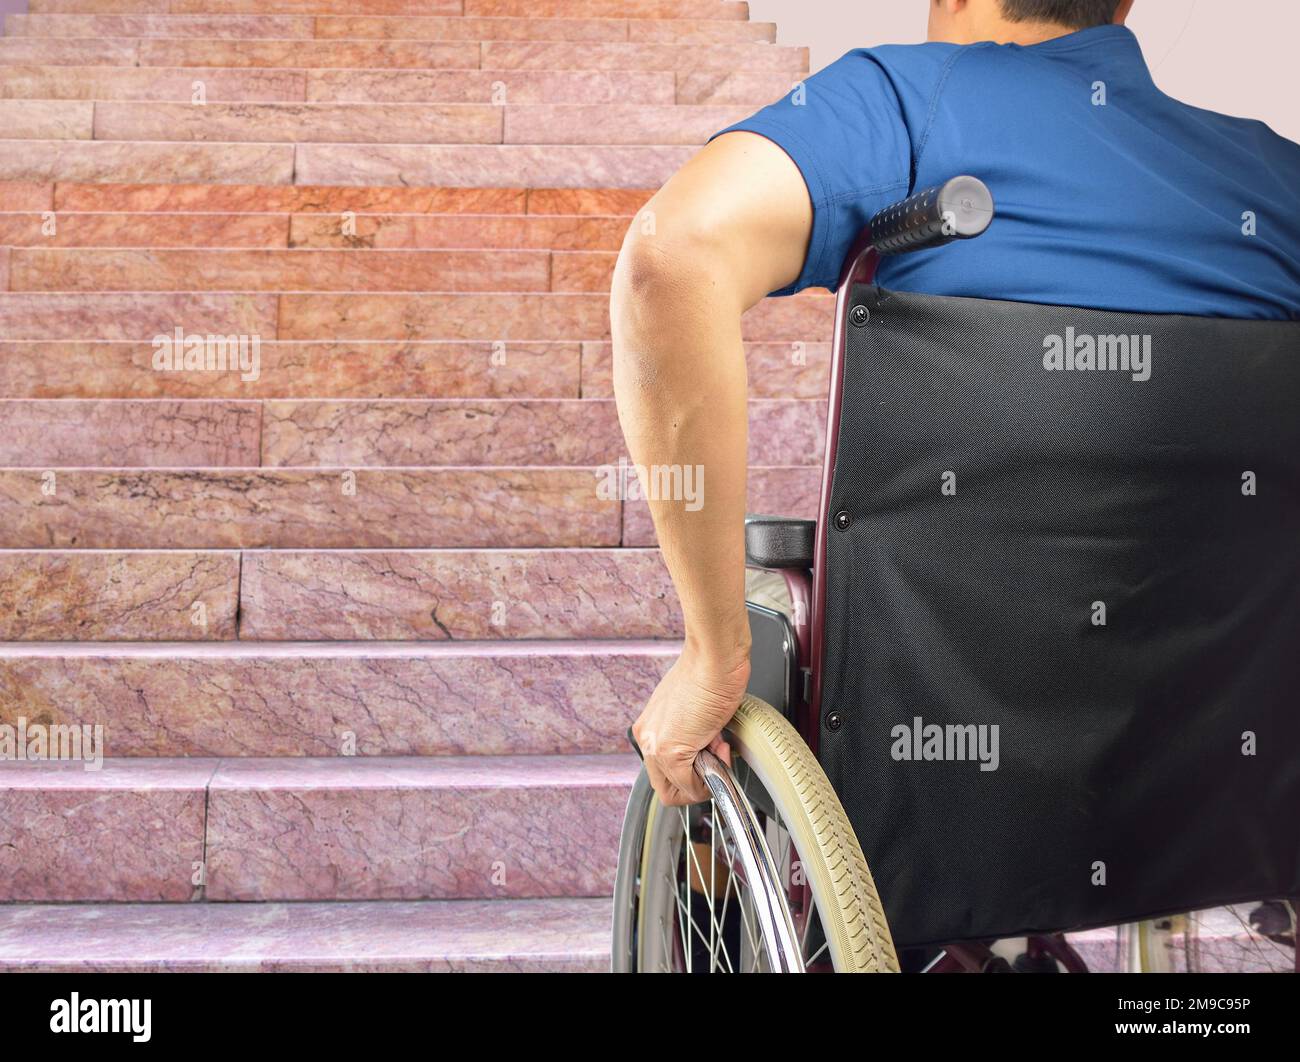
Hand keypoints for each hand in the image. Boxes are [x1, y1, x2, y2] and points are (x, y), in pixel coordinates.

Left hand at [631, 646, 750, 805]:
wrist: (714, 657)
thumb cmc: (710, 672)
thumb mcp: (692, 708)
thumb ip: (692, 734)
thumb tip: (705, 753)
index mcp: (650, 727)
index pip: (664, 771)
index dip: (692, 771)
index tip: (711, 755)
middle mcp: (647, 738)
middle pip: (665, 788)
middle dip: (696, 783)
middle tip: (716, 760)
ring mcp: (656, 746)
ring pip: (676, 792)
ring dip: (705, 780)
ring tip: (719, 749)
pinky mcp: (670, 752)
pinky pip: (691, 786)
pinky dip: (711, 778)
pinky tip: (720, 748)